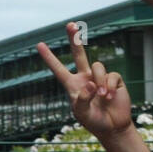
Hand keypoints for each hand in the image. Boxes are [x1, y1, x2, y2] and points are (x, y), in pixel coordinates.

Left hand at [38, 23, 132, 141]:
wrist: (112, 126)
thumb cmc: (93, 121)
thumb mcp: (81, 113)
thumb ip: (82, 99)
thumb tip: (90, 83)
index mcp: (72, 85)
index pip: (58, 69)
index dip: (49, 58)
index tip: (39, 45)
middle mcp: (85, 78)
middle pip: (79, 54)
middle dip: (75, 40)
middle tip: (70, 25)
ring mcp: (99, 77)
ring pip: (97, 67)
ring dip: (99, 83)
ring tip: (101, 97)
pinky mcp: (113, 79)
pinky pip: (110, 75)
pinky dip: (109, 86)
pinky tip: (109, 97)